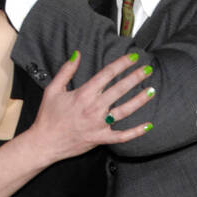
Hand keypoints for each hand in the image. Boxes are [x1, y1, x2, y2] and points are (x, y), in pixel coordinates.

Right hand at [30, 51, 153, 163]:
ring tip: (151, 90)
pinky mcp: (101, 138)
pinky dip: (136, 132)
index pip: (107, 74)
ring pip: (125, 110)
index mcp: (84, 94)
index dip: (122, 64)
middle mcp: (94, 108)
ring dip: (140, 100)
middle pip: (120, 89)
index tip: (133, 57)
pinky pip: (122, 136)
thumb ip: (66, 71)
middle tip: (148, 69)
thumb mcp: (52, 89)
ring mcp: (99, 124)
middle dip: (136, 77)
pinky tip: (148, 126)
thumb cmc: (48, 117)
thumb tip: (77, 54)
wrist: (45, 143)